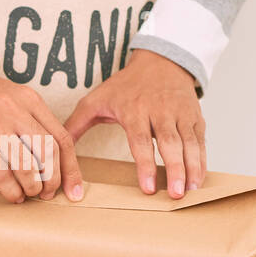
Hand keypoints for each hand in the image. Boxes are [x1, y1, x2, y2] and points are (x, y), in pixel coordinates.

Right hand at [0, 68, 83, 203]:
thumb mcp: (10, 97)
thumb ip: (31, 120)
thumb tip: (52, 159)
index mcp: (29, 99)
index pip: (61, 136)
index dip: (71, 167)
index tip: (72, 188)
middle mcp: (14, 108)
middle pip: (47, 151)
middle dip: (52, 179)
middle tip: (48, 194)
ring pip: (25, 164)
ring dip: (31, 186)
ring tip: (28, 194)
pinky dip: (10, 189)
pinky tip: (12, 195)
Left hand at [64, 50, 205, 197]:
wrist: (161, 62)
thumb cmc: (125, 86)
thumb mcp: (96, 100)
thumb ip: (76, 125)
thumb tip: (54, 147)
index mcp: (135, 110)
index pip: (141, 141)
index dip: (146, 165)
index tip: (149, 188)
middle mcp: (160, 111)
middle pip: (170, 143)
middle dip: (174, 169)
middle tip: (176, 194)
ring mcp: (180, 113)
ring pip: (189, 143)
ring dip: (192, 168)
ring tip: (190, 191)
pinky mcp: (195, 117)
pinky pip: (201, 141)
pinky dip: (202, 160)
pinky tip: (199, 179)